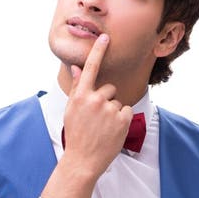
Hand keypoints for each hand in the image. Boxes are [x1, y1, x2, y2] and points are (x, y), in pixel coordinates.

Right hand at [62, 34, 132, 179]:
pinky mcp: (123, 119)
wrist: (83, 160)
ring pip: (118, 102)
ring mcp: (110, 109)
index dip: (98, 51)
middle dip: (106, 100)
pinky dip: (122, 120)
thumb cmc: (76, 135)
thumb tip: (77, 68)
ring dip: (114, 113)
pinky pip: (127, 111)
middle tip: (97, 119)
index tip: (105, 37)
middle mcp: (95, 99)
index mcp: (80, 95)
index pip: (91, 67)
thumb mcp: (72, 110)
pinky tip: (112, 131)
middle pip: (109, 88)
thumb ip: (77, 88)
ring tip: (103, 128)